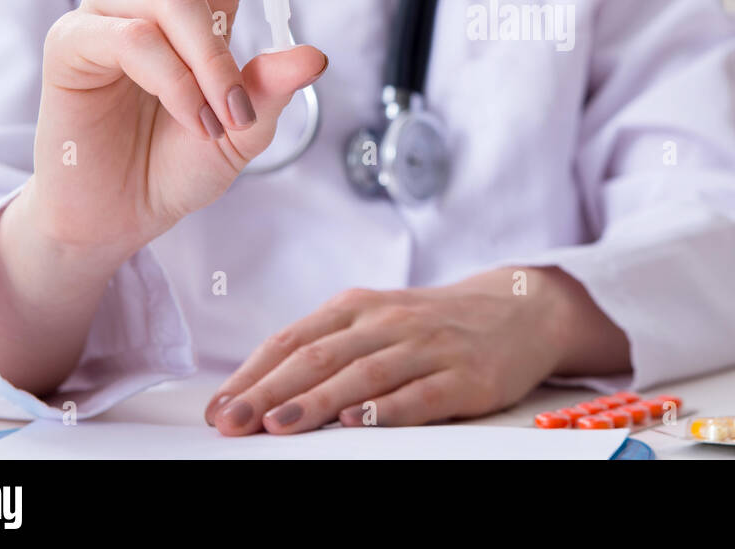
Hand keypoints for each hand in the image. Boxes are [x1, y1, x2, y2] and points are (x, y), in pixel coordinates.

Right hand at [0, 0, 325, 396]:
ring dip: (212, 61)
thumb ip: (272, 89)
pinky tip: (195, 118)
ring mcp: (110, 14)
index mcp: (204, 5)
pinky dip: (175, 82)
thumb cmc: (180, 161)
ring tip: (227, 116)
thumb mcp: (245, 129)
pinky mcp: (72, 44)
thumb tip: (315, 54)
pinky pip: (132, 39)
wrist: (122, 214)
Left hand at [203, 268, 630, 432]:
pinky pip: (422, 393)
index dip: (251, 374)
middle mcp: (389, 323)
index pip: (293, 340)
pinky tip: (361, 421)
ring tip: (280, 424)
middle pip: (320, 357)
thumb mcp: (377, 322)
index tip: (217, 408)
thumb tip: (259, 391)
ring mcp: (428, 347)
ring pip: (364, 374)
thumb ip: (328, 348)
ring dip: (318, 400)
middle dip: (269, 391)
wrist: (517, 310)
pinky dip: (389, 408)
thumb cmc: (433, 324)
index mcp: (359, 309)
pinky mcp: (465, 376)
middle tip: (232, 422)